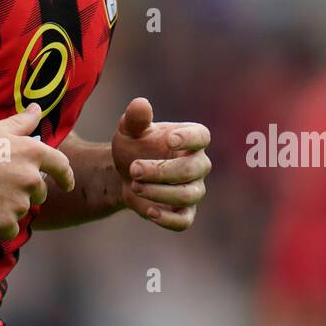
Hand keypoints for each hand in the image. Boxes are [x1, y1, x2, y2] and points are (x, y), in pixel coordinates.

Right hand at [0, 104, 74, 242]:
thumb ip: (23, 122)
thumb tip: (37, 108)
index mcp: (33, 153)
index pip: (61, 166)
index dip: (65, 177)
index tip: (66, 184)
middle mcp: (31, 178)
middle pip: (39, 192)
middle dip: (25, 191)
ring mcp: (18, 202)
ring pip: (23, 211)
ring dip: (10, 207)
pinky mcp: (3, 222)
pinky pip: (9, 229)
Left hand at [112, 97, 210, 231]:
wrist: (125, 173)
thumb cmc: (134, 145)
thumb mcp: (129, 130)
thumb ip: (135, 118)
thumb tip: (140, 104)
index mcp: (191, 138)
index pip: (201, 136)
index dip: (188, 139)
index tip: (168, 140)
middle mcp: (198, 164)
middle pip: (191, 169)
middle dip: (160, 170)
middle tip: (133, 168)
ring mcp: (193, 189)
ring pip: (186, 195)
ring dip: (159, 192)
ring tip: (135, 185)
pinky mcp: (184, 212)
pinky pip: (184, 221)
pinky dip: (167, 219)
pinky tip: (149, 211)